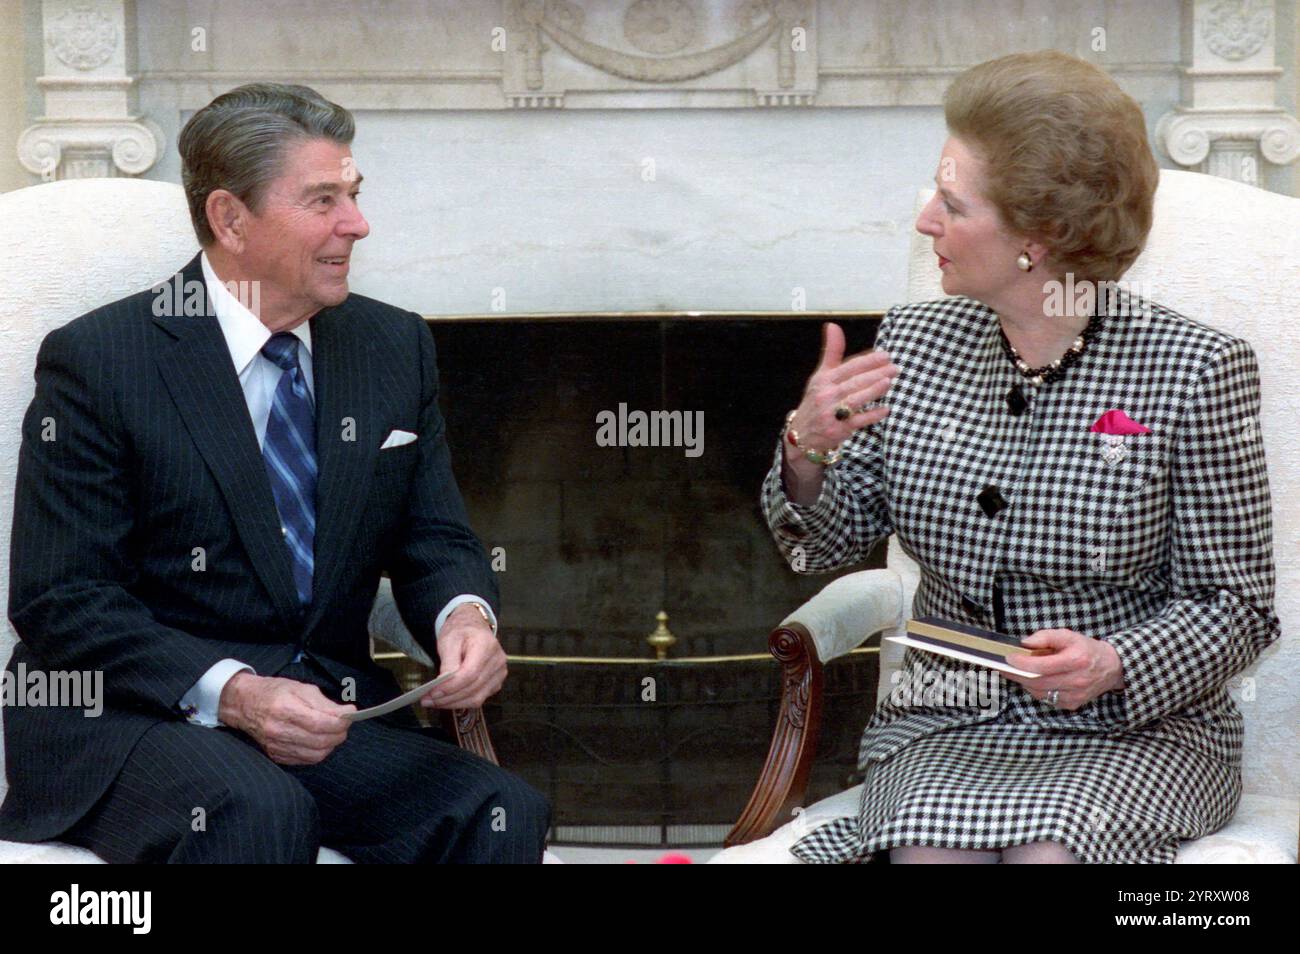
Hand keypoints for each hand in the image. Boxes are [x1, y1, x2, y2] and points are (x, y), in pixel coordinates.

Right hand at [219, 672, 354, 764]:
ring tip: (333, 732)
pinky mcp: (276, 755)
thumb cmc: (274, 692)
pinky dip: (318, 752)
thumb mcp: (301, 688)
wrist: (244, 704)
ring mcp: (276, 746)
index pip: (320, 723)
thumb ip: (324, 703)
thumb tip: (346, 713)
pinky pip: (305, 760)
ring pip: (315, 754)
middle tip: (344, 724)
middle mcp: (279, 730)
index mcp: (285, 709)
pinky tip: (319, 740)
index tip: (351, 714)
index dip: (340, 721)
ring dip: (331, 744)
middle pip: (320, 741)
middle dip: (339, 733)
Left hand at [421, 603, 506, 710]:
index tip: (433, 693)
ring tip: (433, 702)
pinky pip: (478, 699)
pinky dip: (460, 702)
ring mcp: (499, 674)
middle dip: (448, 698)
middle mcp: (497, 661)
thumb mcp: (449, 640)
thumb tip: (443, 685)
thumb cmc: (461, 632)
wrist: (473, 627)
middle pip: (473, 688)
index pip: (470, 673)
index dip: (451, 686)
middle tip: (427, 700)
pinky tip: (446, 700)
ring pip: (476, 698)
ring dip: (453, 703)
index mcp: (487, 646)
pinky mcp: (495, 683)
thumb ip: (448, 663)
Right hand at [786, 322, 898, 472]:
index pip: (848, 367)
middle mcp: (826, 395)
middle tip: (895, 367)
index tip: (885, 355)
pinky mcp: (837, 430)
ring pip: (855, 399)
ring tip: (889, 381)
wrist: (801, 434)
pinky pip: (857, 421)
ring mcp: (831, 413)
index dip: (867, 361)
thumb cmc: (816, 401)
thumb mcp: (820, 376)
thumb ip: (832, 352)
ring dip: (873, 390)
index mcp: (824, 380)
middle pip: (854, 382)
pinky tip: (885, 409)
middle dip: (875, 373)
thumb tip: (832, 326)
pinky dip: (871, 415)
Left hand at [1002, 628, 1124, 710]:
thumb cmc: (1086, 649)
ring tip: (1016, 672)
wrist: (1110, 668)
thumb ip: (1045, 636)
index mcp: (1076, 661)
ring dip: (1025, 682)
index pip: (1043, 666)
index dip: (1023, 663)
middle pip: (1038, 681)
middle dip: (1017, 674)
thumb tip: (1024, 643)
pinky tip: (1034, 680)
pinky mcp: (1072, 704)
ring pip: (1040, 692)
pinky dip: (1037, 690)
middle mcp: (1076, 681)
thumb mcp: (1067, 635)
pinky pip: (1047, 698)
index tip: (1008, 658)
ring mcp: (1075, 695)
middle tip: (1003, 667)